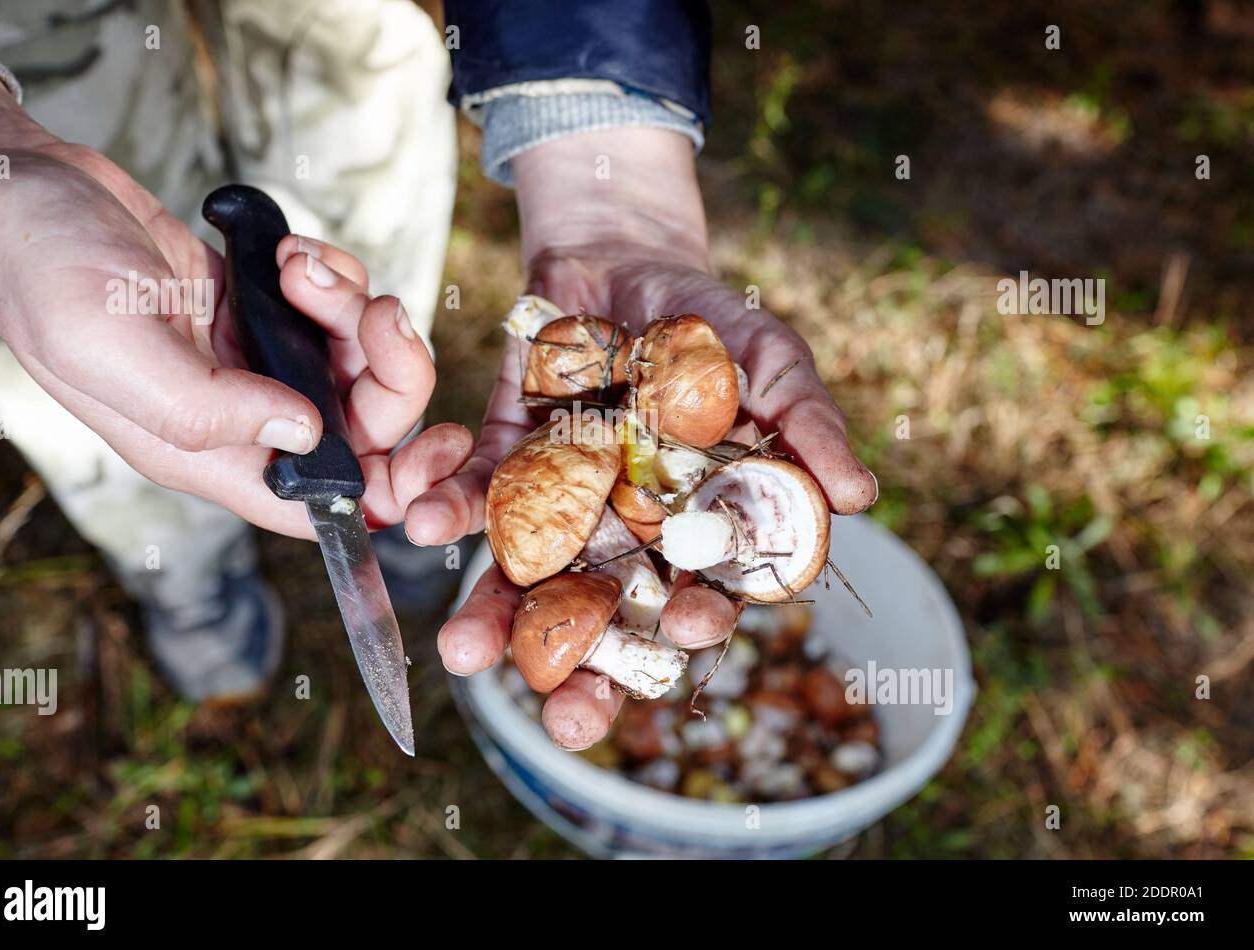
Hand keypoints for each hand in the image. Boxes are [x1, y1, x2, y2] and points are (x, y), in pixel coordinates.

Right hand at [0, 69, 469, 538]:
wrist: (25, 191)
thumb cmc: (44, 273)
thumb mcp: (110, 348)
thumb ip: (206, 406)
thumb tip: (307, 436)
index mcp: (211, 454)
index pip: (323, 505)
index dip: (390, 494)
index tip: (434, 453)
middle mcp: (244, 416)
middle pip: (367, 423)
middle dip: (388, 365)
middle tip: (368, 309)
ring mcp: (258, 359)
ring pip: (360, 356)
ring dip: (353, 306)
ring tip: (297, 267)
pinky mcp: (264, 308)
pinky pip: (339, 305)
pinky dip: (335, 275)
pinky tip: (287, 252)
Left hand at [417, 127, 875, 748]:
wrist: (623, 258)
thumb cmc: (710, 320)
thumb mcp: (770, 359)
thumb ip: (806, 423)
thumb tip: (860, 496)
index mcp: (696, 526)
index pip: (702, 592)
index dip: (698, 618)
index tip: (690, 628)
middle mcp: (625, 533)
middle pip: (607, 617)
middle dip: (587, 672)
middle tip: (567, 717)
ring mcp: (560, 504)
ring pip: (529, 579)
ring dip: (495, 618)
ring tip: (465, 654)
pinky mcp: (504, 462)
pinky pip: (473, 497)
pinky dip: (448, 508)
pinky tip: (423, 522)